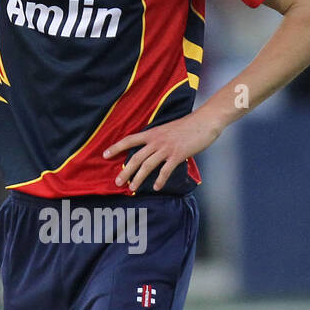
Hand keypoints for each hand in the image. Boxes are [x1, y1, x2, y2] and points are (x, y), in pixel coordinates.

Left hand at [103, 111, 221, 192]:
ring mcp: (167, 148)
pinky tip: (156, 187)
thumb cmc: (189, 125)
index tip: (105, 154)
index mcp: (153, 132)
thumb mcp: (168, 129)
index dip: (116, 147)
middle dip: (125, 171)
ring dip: (138, 178)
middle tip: (117, 182)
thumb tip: (152, 148)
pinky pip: (165, 170)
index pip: (130, 139)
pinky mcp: (178, 155)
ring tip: (132, 188)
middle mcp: (157, 140)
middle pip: (136, 157)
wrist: (205, 121)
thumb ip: (159, 138)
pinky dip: (160, 180)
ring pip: (147, 165)